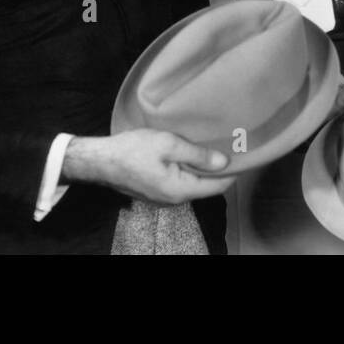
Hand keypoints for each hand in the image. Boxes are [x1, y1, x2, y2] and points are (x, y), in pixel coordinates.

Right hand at [61, 129, 234, 204]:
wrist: (100, 160)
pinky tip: (190, 152)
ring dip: (203, 167)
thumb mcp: (169, 145)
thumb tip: (225, 163)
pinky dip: (189, 169)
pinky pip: (181, 182)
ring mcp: (164, 197)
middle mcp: (175, 199)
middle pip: (207, 186)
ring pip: (194, 183)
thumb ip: (198, 155)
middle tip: (229, 144)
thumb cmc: (133, 150)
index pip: (219, 186)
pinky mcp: (156, 191)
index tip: (243, 152)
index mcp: (181, 189)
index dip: (234, 170)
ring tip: (212, 145)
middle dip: (219, 168)